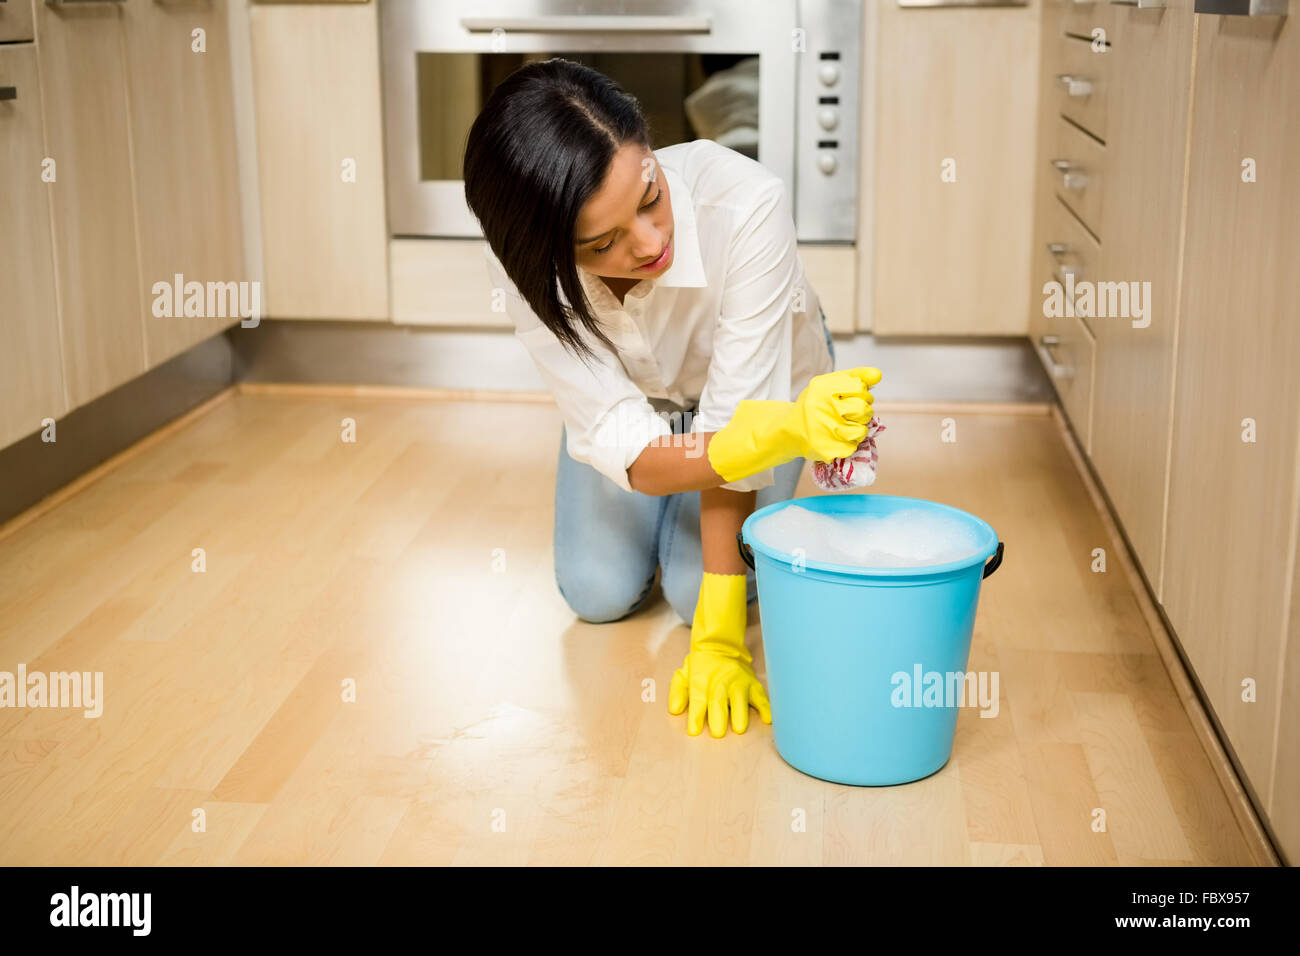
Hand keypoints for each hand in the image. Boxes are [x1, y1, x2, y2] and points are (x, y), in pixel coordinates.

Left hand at [668, 572, 772, 736]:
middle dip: (718, 717)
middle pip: (719, 700)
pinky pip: (761, 696)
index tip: (694, 731)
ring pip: (740, 698)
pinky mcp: (753, 684)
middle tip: (717, 733)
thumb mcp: (683, 675)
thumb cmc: (700, 668)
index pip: (698, 699)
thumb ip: (678, 691)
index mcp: (702, 681)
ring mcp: (739, 682)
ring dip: (740, 713)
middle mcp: (721, 682)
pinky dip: (766, 708)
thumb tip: (675, 709)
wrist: (720, 647)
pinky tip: (767, 719)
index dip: (696, 715)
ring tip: (739, 728)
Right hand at [705, 366, 884, 482]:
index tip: (852, 396)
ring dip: (858, 429)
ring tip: (846, 426)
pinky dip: (849, 444)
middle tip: (851, 413)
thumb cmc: (813, 405)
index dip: (862, 393)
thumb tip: (878, 375)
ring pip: (861, 430)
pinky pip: (852, 447)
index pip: (861, 388)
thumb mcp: (828, 385)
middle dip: (862, 411)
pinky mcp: (824, 448)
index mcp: (822, 387)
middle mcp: (821, 407)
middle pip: (864, 409)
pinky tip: (838, 438)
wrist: (786, 430)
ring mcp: (823, 430)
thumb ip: (854, 377)